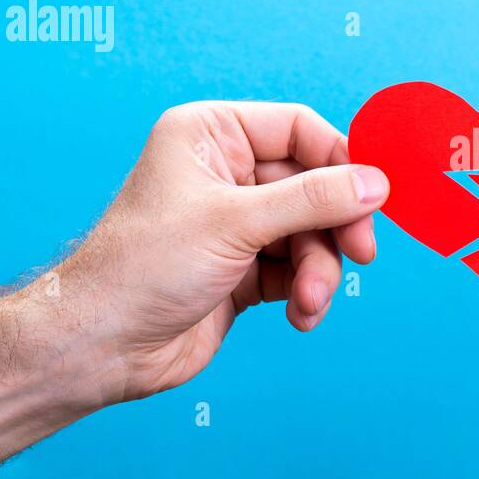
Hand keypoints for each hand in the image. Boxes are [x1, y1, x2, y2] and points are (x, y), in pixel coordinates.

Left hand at [42, 101, 388, 404]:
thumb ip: (314, 200)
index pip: (298, 130)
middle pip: (314, 186)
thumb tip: (378, 182)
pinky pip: (299, 269)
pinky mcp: (245, 269)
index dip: (341, 161)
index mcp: (210, 135)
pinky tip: (301, 314)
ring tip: (310, 301)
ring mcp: (236, 223)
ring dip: (320, 270)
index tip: (374, 196)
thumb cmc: (144, 268)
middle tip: (359, 255)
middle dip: (333, 227)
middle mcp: (225, 173)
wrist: (101, 348)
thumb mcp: (236, 222)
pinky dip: (308, 292)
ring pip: (312, 233)